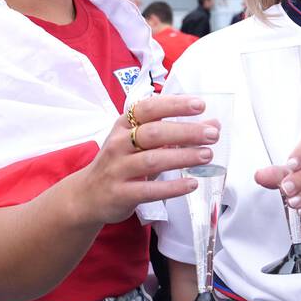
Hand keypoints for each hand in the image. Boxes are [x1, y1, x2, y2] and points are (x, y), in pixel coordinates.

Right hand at [71, 94, 218, 226]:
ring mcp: (118, 169)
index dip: (174, 105)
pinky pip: (149, 190)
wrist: (88, 195)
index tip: (200, 105)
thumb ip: (174, 132)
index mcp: (124, 125)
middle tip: (212, 134)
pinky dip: (172, 187)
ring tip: (207, 155)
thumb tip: (213, 124)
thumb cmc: (121, 162)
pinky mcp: (121, 194)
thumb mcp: (140, 142)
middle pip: (154, 133)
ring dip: (183, 157)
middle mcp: (119, 144)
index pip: (148, 108)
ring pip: (152, 160)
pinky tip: (192, 183)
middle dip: (186, 132)